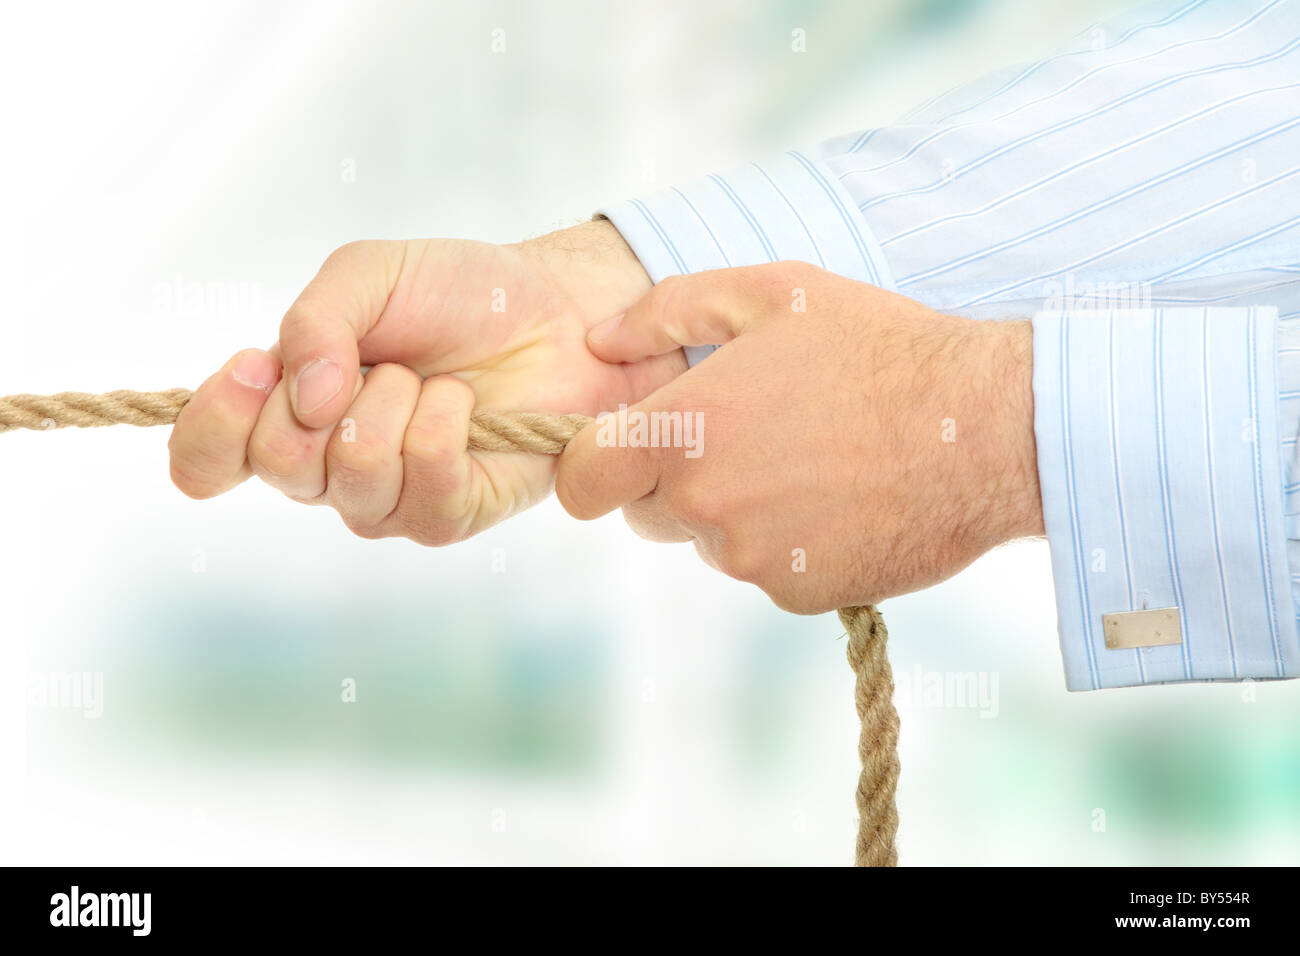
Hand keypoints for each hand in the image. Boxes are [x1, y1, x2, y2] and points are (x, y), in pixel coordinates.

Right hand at [168, 220, 685, 542]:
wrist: (551, 309)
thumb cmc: (455, 295)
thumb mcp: (366, 277)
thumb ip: (312, 322)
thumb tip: (300, 394)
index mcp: (288, 414)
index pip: (206, 460)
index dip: (214, 423)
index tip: (255, 363)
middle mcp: (328, 467)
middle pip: (278, 464)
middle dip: (327, 392)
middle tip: (376, 360)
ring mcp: (388, 500)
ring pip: (354, 476)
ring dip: (393, 403)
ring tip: (427, 378)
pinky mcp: (450, 515)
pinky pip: (424, 488)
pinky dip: (443, 426)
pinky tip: (463, 403)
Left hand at [556, 262, 1043, 612]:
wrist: (984, 429)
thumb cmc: (879, 349)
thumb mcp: (773, 294)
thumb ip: (668, 311)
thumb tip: (600, 339)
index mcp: (684, 432)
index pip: (583, 481)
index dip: (595, 467)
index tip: (623, 453)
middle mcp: (706, 506)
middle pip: (648, 512)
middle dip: (678, 479)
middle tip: (749, 435)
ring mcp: (753, 559)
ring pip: (710, 541)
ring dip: (737, 511)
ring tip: (810, 460)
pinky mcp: (799, 594)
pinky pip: (766, 571)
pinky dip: (788, 544)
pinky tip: (839, 499)